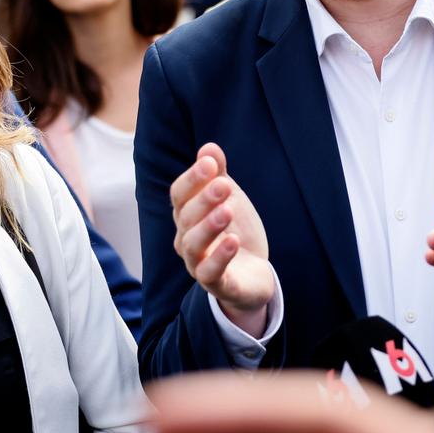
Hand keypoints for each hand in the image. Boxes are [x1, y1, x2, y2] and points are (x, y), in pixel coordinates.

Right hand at [170, 143, 274, 335]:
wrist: (253, 274)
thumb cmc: (234, 231)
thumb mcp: (230, 199)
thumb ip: (218, 175)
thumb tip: (209, 147)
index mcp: (186, 216)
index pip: (179, 194)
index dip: (193, 178)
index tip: (210, 162)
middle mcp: (186, 239)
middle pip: (186, 217)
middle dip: (203, 199)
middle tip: (224, 185)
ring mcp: (198, 263)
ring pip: (193, 245)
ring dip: (208, 226)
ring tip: (227, 211)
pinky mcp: (216, 284)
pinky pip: (210, 273)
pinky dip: (220, 257)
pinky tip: (233, 241)